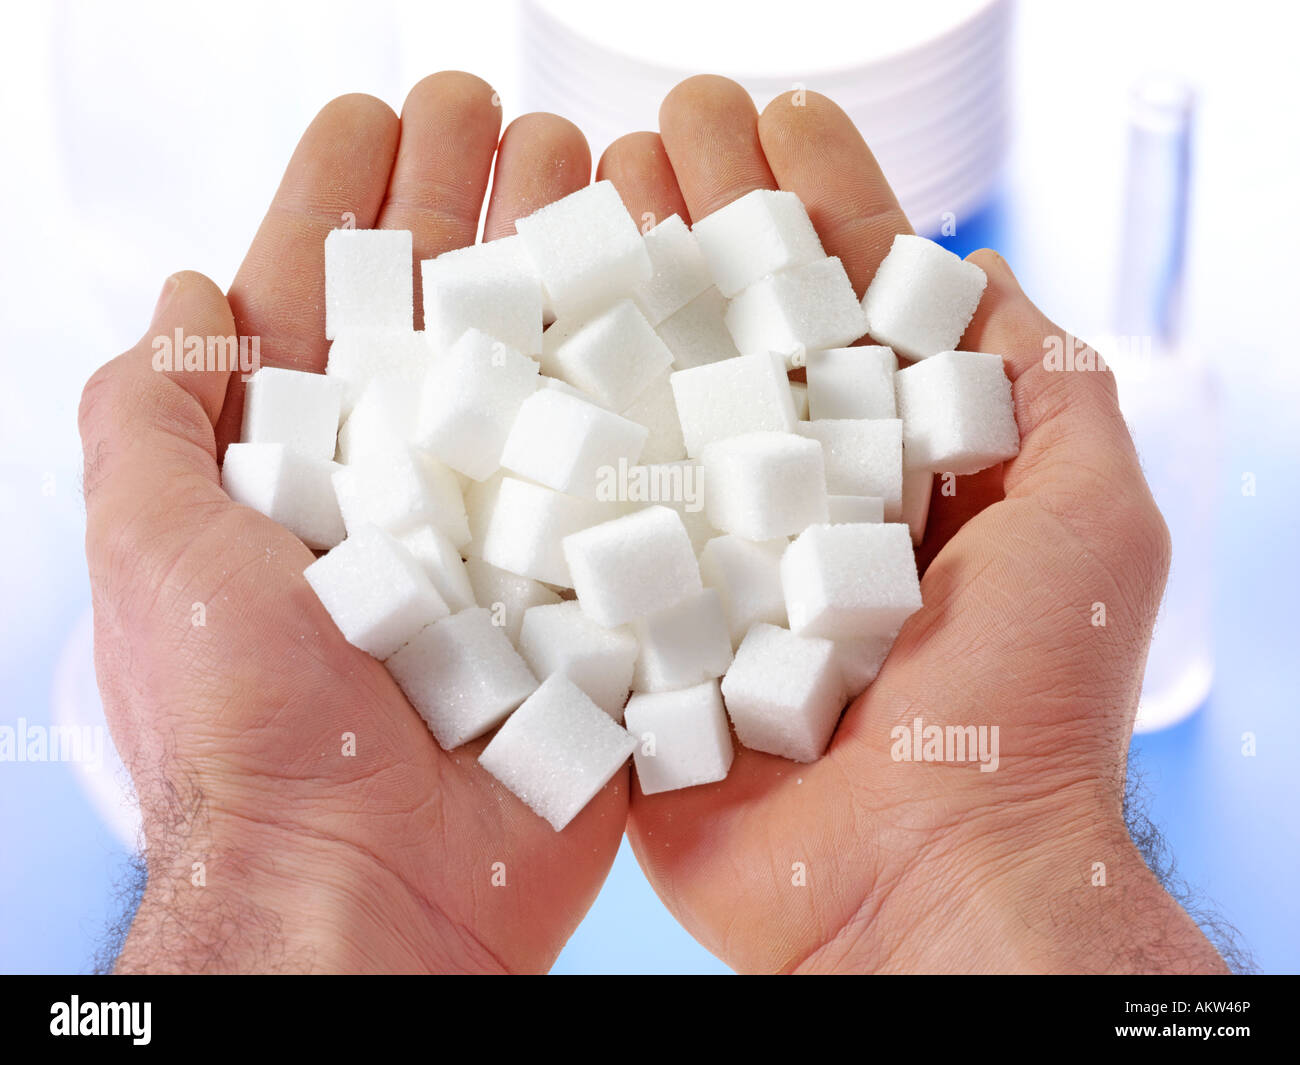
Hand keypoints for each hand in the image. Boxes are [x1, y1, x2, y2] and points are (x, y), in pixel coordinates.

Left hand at [80, 73, 619, 973]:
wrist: (372, 889)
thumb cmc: (252, 734)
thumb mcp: (155, 557)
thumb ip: (150, 424)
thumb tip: (179, 304)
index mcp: (310, 469)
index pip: (330, 299)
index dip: (349, 198)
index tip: (377, 116)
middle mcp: (414, 487)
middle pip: (451, 314)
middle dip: (475, 204)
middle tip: (510, 118)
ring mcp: (511, 533)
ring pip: (549, 370)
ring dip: (571, 265)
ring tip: (601, 171)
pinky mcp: (590, 589)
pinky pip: (636, 476)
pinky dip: (659, 390)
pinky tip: (680, 308)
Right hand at [599, 76, 1225, 973]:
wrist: (920, 887)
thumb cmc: (1023, 711)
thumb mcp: (1089, 521)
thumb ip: (1048, 392)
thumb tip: (981, 277)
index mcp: (885, 465)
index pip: (837, 305)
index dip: (806, 207)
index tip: (767, 118)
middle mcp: (785, 500)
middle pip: (728, 336)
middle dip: (693, 224)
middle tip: (648, 131)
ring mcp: (700, 563)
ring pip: (640, 410)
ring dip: (608, 303)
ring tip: (570, 198)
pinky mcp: (629, 634)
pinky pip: (571, 532)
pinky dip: (535, 447)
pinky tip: (498, 352)